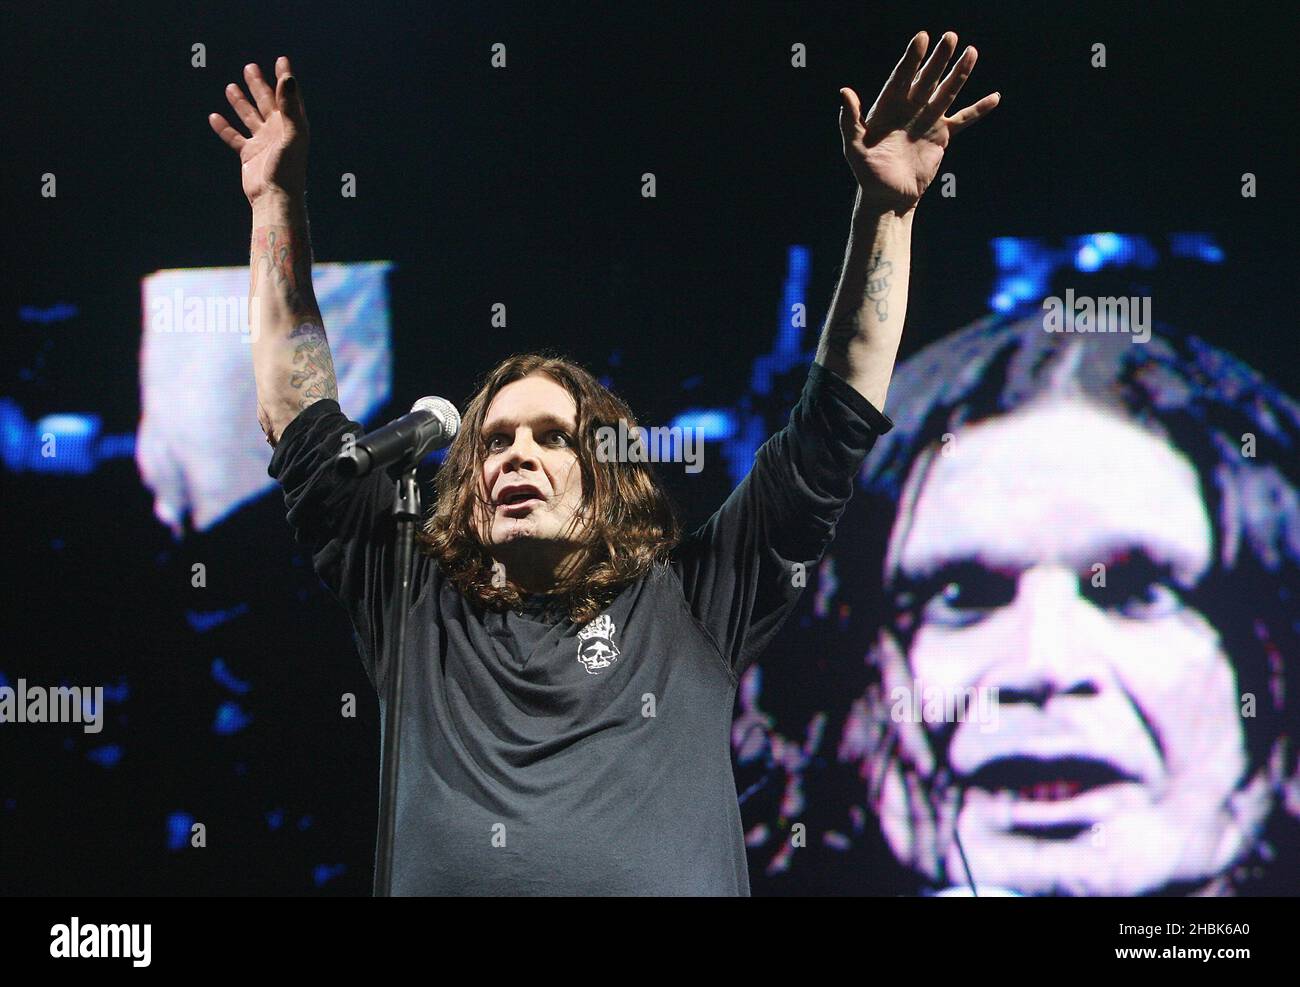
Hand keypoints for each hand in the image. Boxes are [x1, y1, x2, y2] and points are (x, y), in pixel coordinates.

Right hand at [208, 56, 308, 207]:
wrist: (274, 198)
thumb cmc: (287, 168)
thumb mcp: (291, 134)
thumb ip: (289, 106)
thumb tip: (288, 79)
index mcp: (292, 125)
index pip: (289, 96)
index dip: (285, 78)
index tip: (281, 60)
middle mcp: (278, 131)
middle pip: (267, 102)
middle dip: (259, 85)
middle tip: (250, 67)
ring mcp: (263, 142)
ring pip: (249, 117)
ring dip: (241, 102)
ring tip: (231, 87)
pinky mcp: (249, 154)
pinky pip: (234, 137)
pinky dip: (224, 128)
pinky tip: (214, 117)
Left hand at [839, 32, 998, 213]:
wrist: (887, 196)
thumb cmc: (867, 173)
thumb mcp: (854, 146)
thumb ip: (850, 119)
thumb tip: (845, 91)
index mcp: (888, 107)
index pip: (901, 77)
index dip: (911, 59)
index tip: (921, 39)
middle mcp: (909, 108)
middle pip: (926, 79)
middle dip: (938, 59)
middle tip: (950, 37)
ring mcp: (927, 120)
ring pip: (946, 92)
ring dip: (959, 73)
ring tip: (971, 52)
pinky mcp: (941, 135)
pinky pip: (963, 119)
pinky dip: (978, 110)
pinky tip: (994, 97)